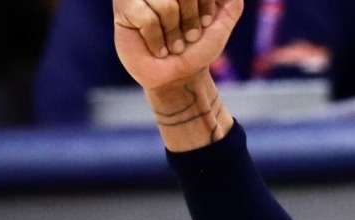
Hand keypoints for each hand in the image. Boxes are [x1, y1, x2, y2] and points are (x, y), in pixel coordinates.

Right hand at [113, 0, 237, 91]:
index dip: (205, 8)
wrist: (177, 77)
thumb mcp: (220, 27)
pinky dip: (156, 38)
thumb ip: (231, 6)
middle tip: (188, 37)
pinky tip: (156, 48)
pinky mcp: (124, 9)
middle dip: (190, 20)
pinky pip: (146, 18)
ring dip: (173, 33)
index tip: (206, 24)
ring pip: (165, 5)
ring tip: (171, 45)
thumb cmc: (196, 50)